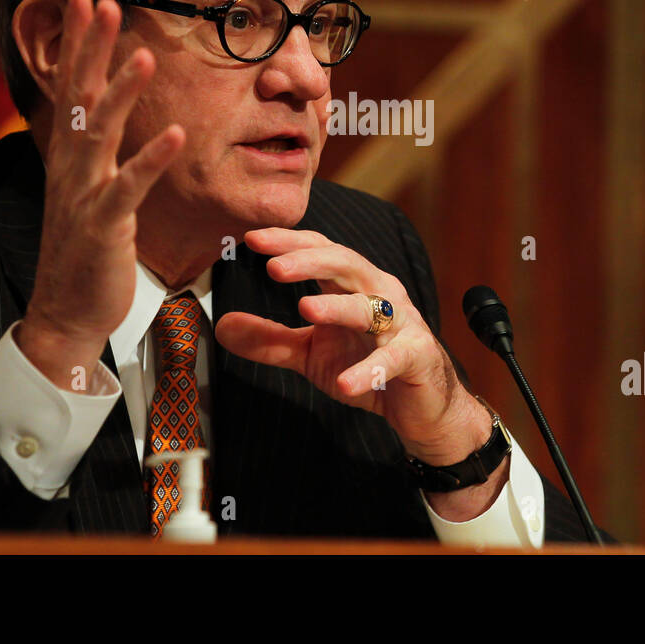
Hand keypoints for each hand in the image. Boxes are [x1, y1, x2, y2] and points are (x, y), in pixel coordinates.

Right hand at [17, 0, 184, 390]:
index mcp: (70, 155)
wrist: (68, 312)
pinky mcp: (104, 225)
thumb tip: (102, 114)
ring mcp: (84, 194)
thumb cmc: (86, 250)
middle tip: (103, 0)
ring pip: (100, 133)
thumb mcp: (88, 190)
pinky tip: (175, 133)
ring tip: (144, 54)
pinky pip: (128, 187)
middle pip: (79, 95)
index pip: (72, 85)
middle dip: (90, 47)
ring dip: (122, 92)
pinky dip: (150, 159)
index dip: (79, 40)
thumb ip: (95, 150)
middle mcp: (71, 167)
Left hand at [213, 228, 490, 465]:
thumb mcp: (312, 354)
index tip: (251, 239)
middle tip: (273, 266)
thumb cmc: (370, 365)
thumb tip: (221, 326)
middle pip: (346, 265)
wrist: (423, 406)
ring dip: (338, 307)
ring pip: (371, 307)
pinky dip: (369, 370)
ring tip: (304, 309)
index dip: (289, 242)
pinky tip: (344, 383)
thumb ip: (270, 339)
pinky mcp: (417, 357)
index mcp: (352, 286)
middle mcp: (379, 295)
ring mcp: (402, 324)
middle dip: (310, 262)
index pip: (321, 252)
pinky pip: (393, 359)